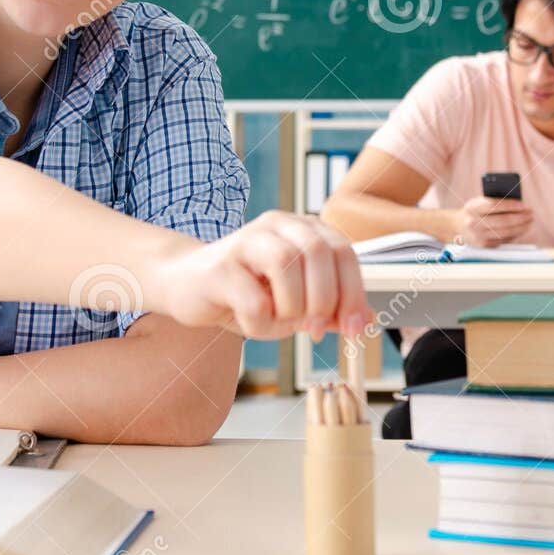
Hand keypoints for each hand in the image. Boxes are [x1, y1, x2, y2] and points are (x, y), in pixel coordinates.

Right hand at [151, 211, 373, 340]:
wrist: (186, 286)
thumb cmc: (246, 294)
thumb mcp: (296, 304)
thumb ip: (330, 309)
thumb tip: (367, 320)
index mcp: (302, 229)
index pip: (343, 251)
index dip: (354, 292)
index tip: (352, 329)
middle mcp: (277, 225)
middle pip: (319, 251)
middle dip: (325, 299)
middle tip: (314, 329)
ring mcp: (246, 241)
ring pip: (286, 264)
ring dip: (292, 307)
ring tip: (280, 321)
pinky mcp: (220, 266)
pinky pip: (253, 299)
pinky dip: (260, 322)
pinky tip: (250, 323)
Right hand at [446, 196, 533, 247]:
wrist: (456, 226)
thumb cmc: (473, 211)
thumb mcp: (479, 202)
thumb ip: (495, 201)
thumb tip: (519, 206)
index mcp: (472, 208)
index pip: (496, 205)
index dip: (512, 206)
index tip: (525, 205)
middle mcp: (474, 223)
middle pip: (503, 221)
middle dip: (521, 218)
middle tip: (531, 214)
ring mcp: (478, 236)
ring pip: (506, 232)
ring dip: (521, 228)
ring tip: (530, 222)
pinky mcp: (483, 245)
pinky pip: (503, 240)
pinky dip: (514, 235)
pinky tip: (521, 230)